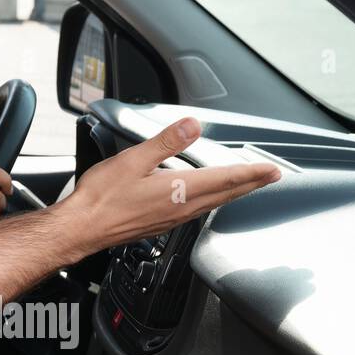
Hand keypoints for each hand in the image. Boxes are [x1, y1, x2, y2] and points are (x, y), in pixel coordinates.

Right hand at [55, 117, 279, 261]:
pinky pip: (197, 211)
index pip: (226, 179)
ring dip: (233, 193)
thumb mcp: (132, 160)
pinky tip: (206, 199)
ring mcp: (172, 219)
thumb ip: (165, 142)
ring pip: (213, 204)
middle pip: (225, 194)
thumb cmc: (101, 198)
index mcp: (178, 190)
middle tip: (270, 177)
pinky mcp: (161, 224)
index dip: (252, 173)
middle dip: (250, 184)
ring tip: (245, 186)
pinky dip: (212, 201)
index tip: (272, 170)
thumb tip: (191, 126)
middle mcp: (181, 208)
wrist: (82, 228)